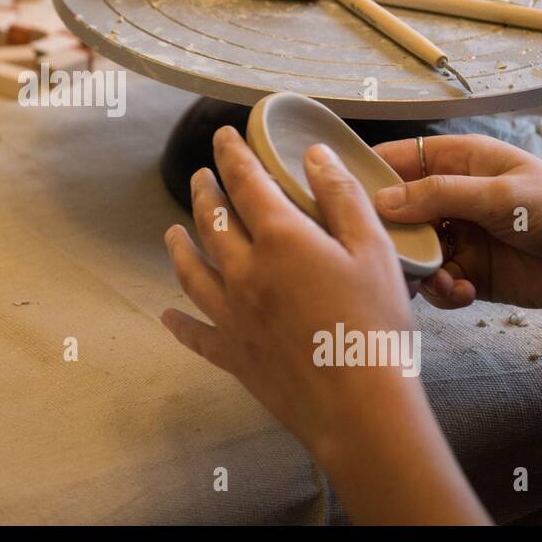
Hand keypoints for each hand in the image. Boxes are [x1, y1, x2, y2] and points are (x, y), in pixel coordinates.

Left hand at [161, 126, 486, 523]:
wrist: (359, 405)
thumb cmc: (374, 324)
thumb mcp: (373, 250)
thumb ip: (342, 197)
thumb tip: (315, 156)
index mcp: (280, 239)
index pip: (247, 183)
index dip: (233, 154)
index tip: (223, 135)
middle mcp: (245, 272)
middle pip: (212, 222)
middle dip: (205, 193)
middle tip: (201, 177)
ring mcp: (232, 315)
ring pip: (192, 271)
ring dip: (179, 246)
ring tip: (172, 231)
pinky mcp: (232, 354)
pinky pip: (195, 334)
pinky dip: (179, 322)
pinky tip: (167, 315)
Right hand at [373, 134, 541, 315]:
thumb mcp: (503, 196)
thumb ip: (440, 196)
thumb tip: (381, 201)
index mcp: (459, 161)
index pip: (397, 160)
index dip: (365, 174)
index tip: (334, 195)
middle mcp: (451, 197)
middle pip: (395, 212)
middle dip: (388, 234)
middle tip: (384, 254)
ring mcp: (460, 236)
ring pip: (412, 252)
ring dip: (418, 269)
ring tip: (442, 280)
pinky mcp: (472, 272)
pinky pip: (437, 282)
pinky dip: (444, 290)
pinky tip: (467, 292)